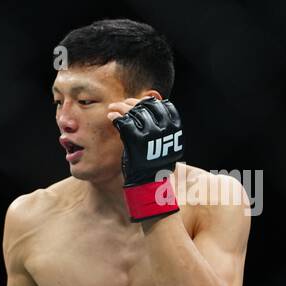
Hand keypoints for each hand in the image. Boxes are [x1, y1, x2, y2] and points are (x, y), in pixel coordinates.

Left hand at [111, 96, 182, 222]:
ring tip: (112, 108)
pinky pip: (124, 123)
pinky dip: (116, 117)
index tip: (136, 102)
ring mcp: (151, 135)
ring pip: (134, 113)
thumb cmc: (153, 163)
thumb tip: (151, 104)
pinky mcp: (136, 142)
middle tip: (120, 104)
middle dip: (131, 103)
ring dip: (121, 107)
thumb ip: (159, 127)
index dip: (148, 102)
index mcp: (175, 128)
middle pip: (146, 107)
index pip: (162, 106)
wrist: (149, 183)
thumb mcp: (162, 143)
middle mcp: (165, 130)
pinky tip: (110, 117)